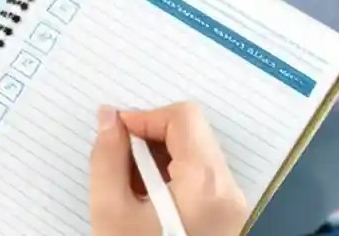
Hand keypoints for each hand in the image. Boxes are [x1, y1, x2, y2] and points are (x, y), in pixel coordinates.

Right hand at [89, 102, 247, 235]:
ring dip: (159, 160)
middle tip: (118, 165)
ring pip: (196, 156)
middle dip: (150, 140)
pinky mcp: (226, 220)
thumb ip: (107, 157)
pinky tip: (145, 204)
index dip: (145, 117)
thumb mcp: (111, 212)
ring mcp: (231, 207)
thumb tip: (108, 118)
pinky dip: (171, 179)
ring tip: (130, 189)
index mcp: (206, 183)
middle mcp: (229, 191)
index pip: (183, 117)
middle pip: (192, 134)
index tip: (115, 135)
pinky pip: (200, 180)